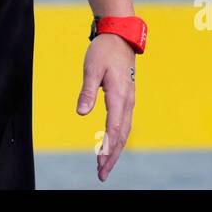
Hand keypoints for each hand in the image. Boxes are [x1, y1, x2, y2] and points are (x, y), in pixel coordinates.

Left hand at [76, 34, 135, 182]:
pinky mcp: (127, 99)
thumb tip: (81, 113)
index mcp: (120, 95)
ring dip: (116, 150)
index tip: (102, 161)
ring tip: (104, 166)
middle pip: (122, 134)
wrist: (120, 36)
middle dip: (112, 156)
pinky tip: (111, 146)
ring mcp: (129, 101)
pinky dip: (118, 139)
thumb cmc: (104, 51)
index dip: (109, 146)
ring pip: (125, 131)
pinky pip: (124, 124)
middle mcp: (128, 101)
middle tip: (101, 174)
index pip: (115, 126)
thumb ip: (87, 91)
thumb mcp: (91, 69)